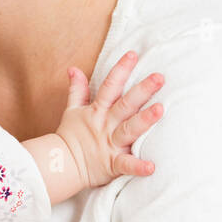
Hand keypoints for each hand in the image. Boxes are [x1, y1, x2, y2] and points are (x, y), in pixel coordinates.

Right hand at [55, 51, 164, 188]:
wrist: (60, 165)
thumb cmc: (71, 136)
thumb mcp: (72, 110)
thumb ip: (77, 90)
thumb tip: (74, 69)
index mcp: (97, 111)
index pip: (110, 86)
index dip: (121, 70)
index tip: (133, 54)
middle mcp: (106, 125)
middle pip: (125, 104)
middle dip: (142, 90)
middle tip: (160, 77)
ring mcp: (110, 144)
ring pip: (129, 129)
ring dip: (144, 120)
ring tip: (161, 109)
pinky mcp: (112, 164)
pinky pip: (126, 165)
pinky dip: (138, 166)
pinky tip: (152, 167)